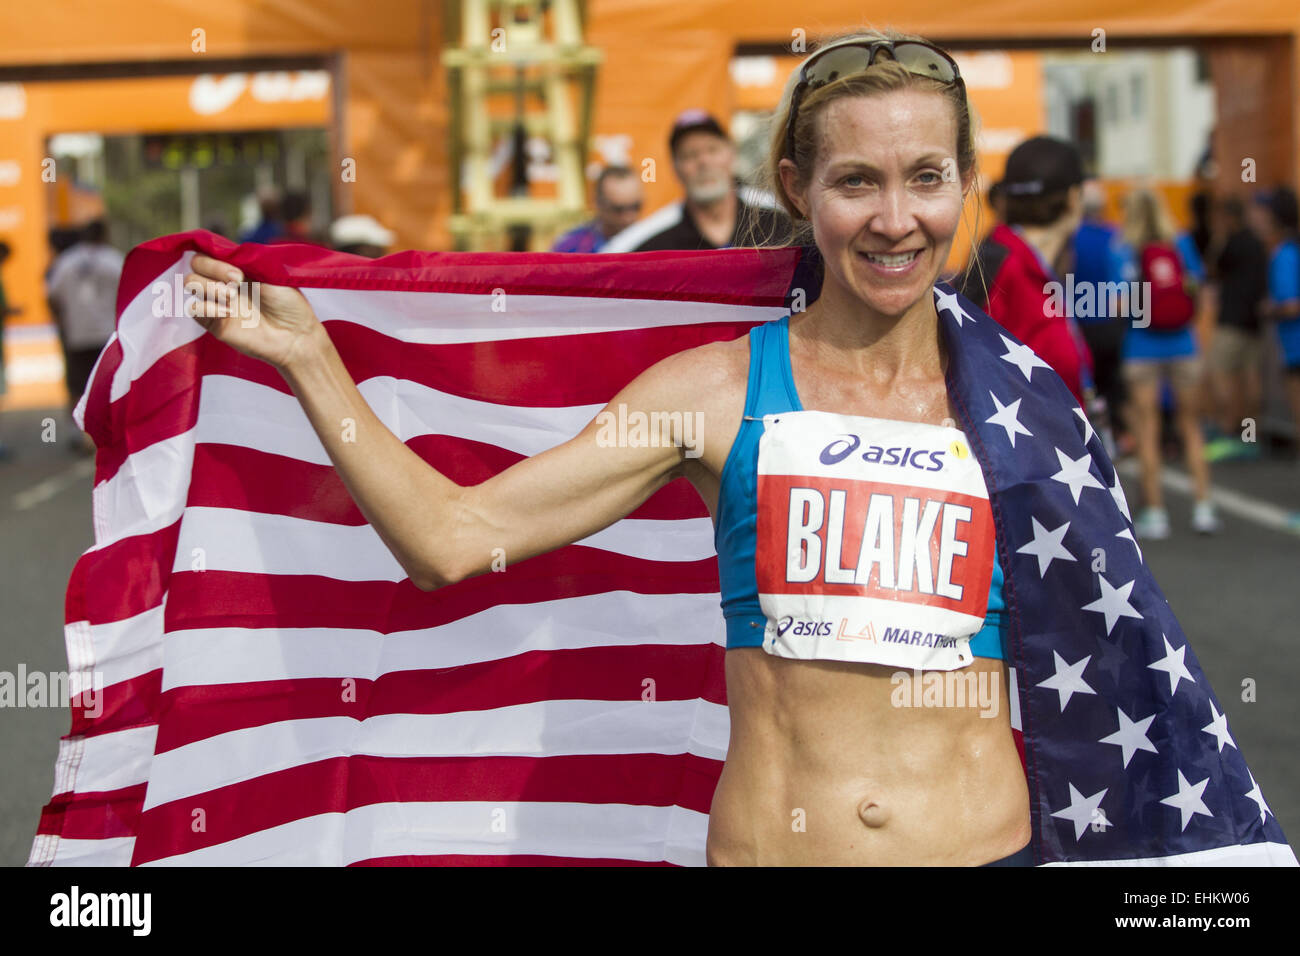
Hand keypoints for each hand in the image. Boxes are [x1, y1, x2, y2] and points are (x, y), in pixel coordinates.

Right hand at [184, 254, 324, 370]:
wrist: (295, 335)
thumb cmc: (288, 304)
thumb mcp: (270, 273)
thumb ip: (244, 260)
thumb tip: (222, 250)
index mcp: (237, 268)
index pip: (209, 252)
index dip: (216, 258)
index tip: (239, 273)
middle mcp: (224, 282)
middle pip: (196, 264)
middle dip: (212, 269)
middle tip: (236, 282)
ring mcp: (217, 302)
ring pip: (190, 283)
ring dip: (209, 287)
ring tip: (232, 298)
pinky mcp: (214, 323)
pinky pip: (193, 308)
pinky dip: (206, 307)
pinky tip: (227, 312)